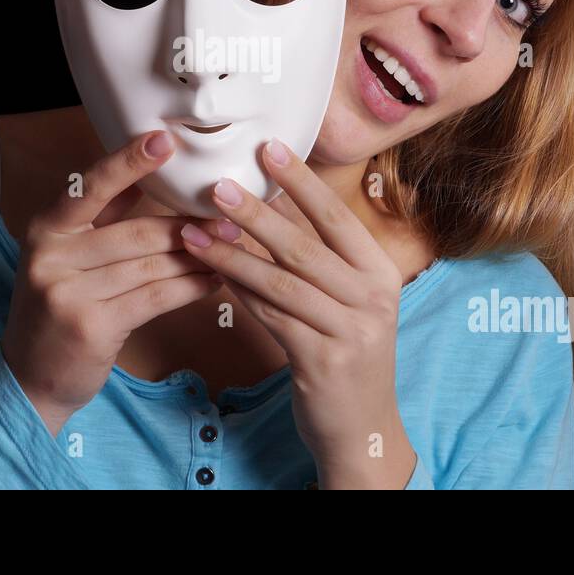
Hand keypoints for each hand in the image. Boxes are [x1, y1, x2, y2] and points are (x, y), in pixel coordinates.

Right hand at [0, 129, 221, 436]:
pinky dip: (190, 287)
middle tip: (231, 216)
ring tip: (232, 248)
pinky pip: (155, 298)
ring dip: (198, 256)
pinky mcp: (92, 327)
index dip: (129, 162)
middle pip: (135, 230)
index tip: (165, 139)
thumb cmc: (57, 307)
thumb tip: (144, 168)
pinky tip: (214, 281)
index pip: (92, 186)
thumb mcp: (65, 254)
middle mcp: (51, 257)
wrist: (29, 378)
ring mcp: (68, 293)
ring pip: (151, 265)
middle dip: (188, 224)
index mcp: (46, 228)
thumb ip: (101, 214)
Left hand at [178, 137, 417, 487]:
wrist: (363, 427)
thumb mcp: (346, 300)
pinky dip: (238, 292)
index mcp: (379, 272)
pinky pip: (271, 318)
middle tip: (216, 185)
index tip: (268, 147)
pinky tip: (210, 273)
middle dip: (256, 212)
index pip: (336, 217)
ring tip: (194, 230)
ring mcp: (350, 331)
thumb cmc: (345, 350)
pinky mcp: (322, 362)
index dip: (301, 181)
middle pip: (304, 246)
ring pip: (282, 282)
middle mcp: (372, 297)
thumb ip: (318, 259)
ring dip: (234, 253)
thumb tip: (266, 204)